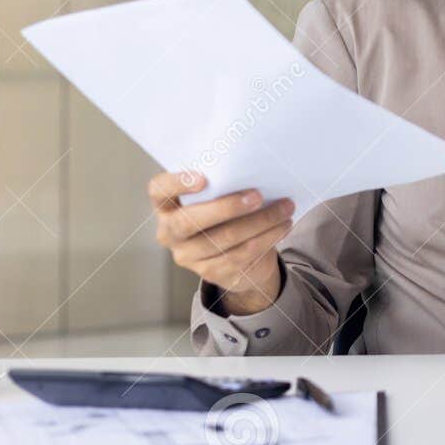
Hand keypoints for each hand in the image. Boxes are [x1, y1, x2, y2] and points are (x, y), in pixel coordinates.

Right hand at [148, 171, 291, 315]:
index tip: (203, 178)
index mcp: (167, 207)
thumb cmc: (227, 215)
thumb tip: (253, 170)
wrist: (240, 256)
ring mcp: (189, 257)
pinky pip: (241, 256)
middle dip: (227, 207)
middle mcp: (170, 234)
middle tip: (257, 196)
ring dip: (260, 222)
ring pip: (224, 239)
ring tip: (285, 208)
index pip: (159, 191)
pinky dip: (267, 238)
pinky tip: (283, 227)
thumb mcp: (219, 198)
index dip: (176, 183)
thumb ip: (223, 186)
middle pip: (190, 221)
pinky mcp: (211, 273)